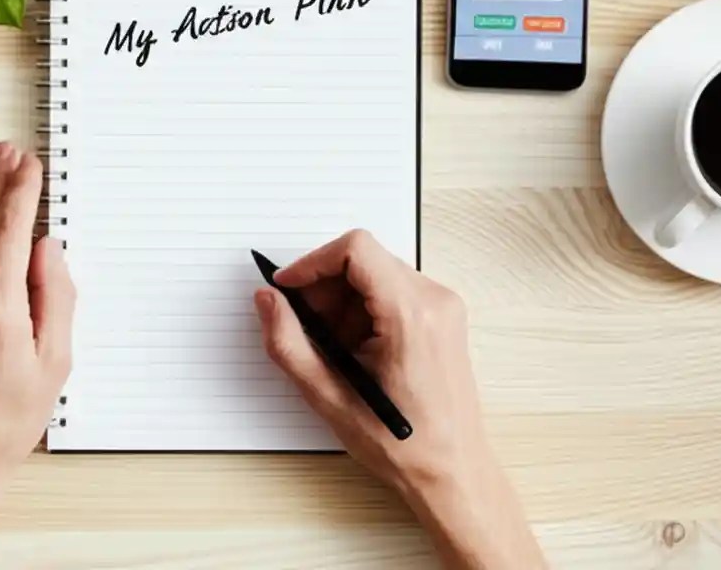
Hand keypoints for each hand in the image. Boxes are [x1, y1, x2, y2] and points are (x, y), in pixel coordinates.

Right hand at [253, 230, 544, 569]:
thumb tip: (268, 301)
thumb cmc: (404, 444)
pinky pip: (392, 291)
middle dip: (324, 288)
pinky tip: (354, 350)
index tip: (288, 286)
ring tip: (332, 349)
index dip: (312, 263)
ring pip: (375, 274)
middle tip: (303, 326)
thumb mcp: (329, 396)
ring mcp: (443, 307)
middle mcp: (435, 301)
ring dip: (342, 302)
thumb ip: (288, 342)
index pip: (355, 250)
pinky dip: (363, 311)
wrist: (452, 471)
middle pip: (363, 260)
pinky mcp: (442, 317)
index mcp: (411, 315)